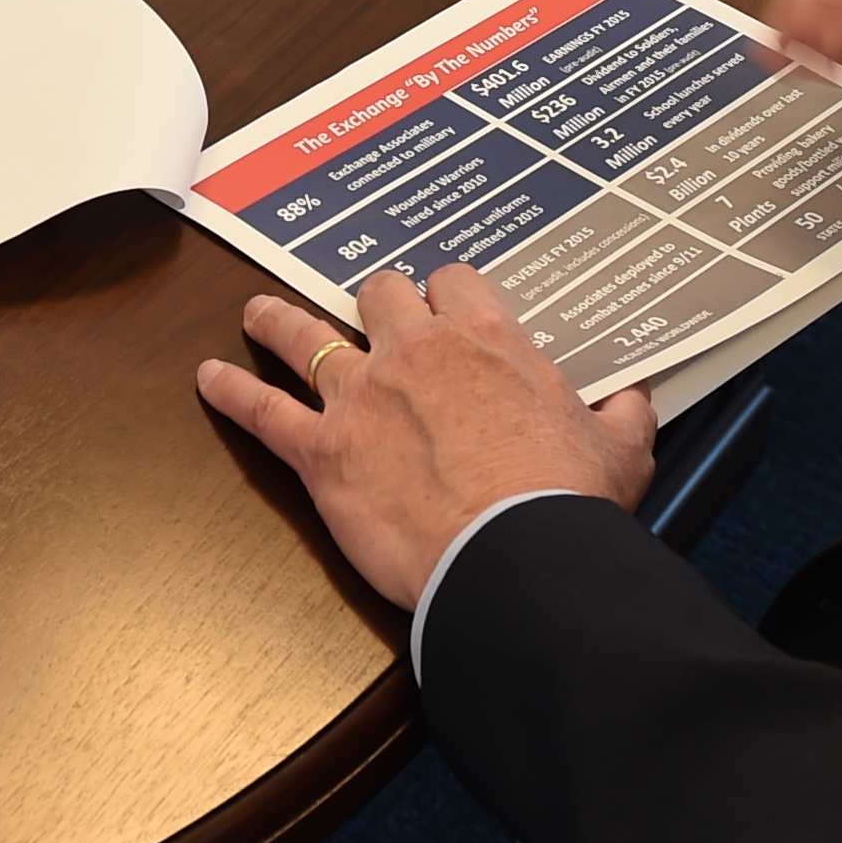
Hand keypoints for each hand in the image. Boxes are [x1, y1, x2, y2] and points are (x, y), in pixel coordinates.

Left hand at [195, 261, 655, 610]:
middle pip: (380, 294)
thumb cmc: (566, 505)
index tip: (443, 302)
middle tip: (369, 310)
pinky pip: (262, 411)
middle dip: (373, 300)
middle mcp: (417, 353)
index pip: (455, 284)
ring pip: (304, 334)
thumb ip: (622, 416)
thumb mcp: (620, 451)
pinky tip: (208, 379)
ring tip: (257, 313)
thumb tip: (634, 403)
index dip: (445, 292)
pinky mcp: (323, 451)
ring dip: (277, 320)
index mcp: (488, 342)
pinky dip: (230, 393)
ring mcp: (362, 397)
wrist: (518, 558)